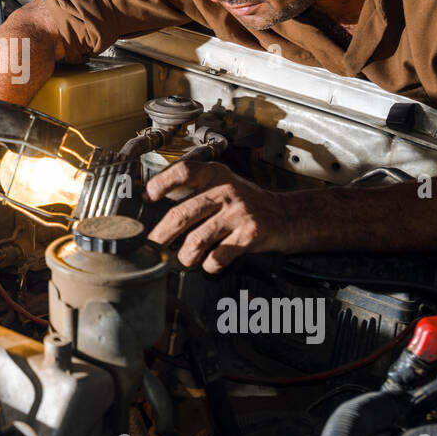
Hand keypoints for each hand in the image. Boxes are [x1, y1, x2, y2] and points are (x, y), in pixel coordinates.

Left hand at [144, 160, 291, 272]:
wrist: (288, 216)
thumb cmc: (247, 203)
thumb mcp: (223, 184)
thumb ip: (195, 189)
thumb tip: (153, 202)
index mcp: (216, 175)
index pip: (184, 171)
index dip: (163, 183)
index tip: (148, 197)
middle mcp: (226, 190)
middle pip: (182, 213)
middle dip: (162, 234)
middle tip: (154, 245)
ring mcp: (238, 213)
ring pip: (197, 240)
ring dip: (185, 255)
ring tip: (185, 259)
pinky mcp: (250, 234)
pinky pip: (218, 256)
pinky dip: (209, 264)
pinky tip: (210, 263)